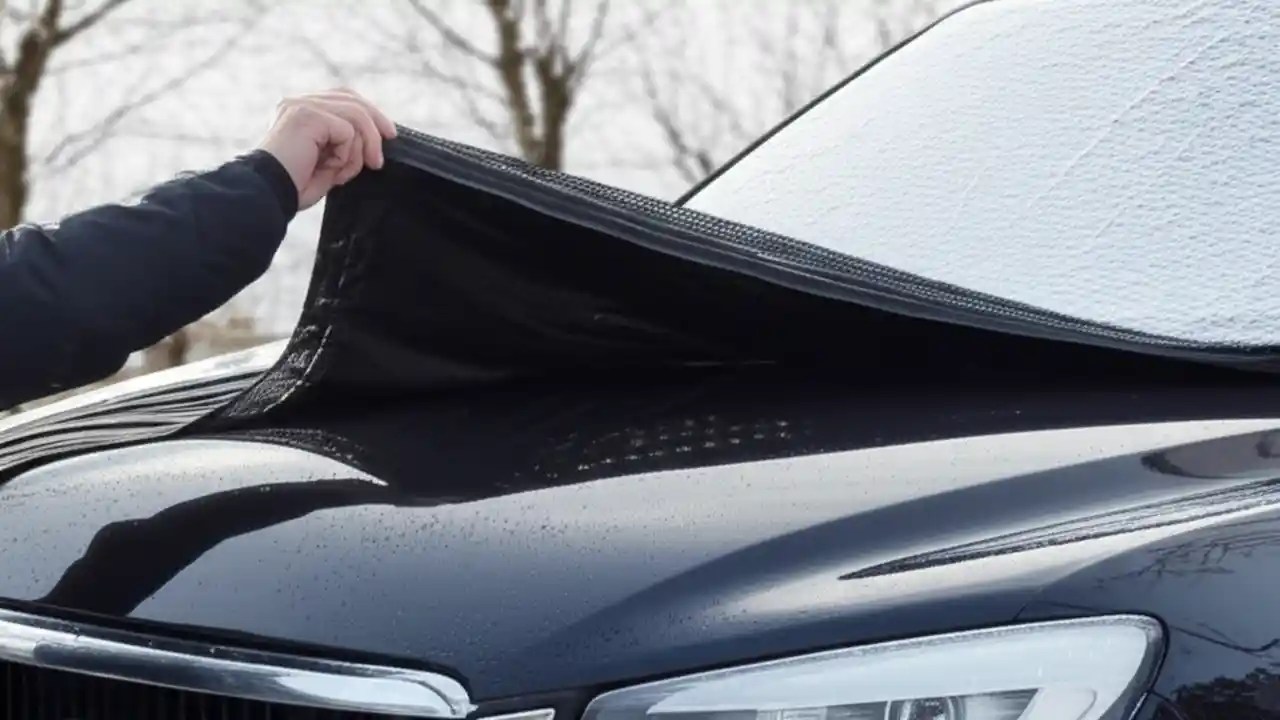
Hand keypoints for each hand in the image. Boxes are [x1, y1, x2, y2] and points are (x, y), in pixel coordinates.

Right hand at [257, 89, 397, 209]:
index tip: (387, 136)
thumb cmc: (294, 185)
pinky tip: (332, 170)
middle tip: (381, 155)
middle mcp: (299, 102)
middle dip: (376, 124)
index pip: (344, 99)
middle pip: (352, 99)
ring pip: (355, 115)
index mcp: (301, 110)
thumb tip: (374, 141)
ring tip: (350, 171)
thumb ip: (345, 144)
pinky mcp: (308, 115)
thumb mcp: (327, 161)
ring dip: (363, 146)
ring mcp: (302, 105)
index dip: (370, 114)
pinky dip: (347, 155)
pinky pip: (347, 131)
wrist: (269, 194)